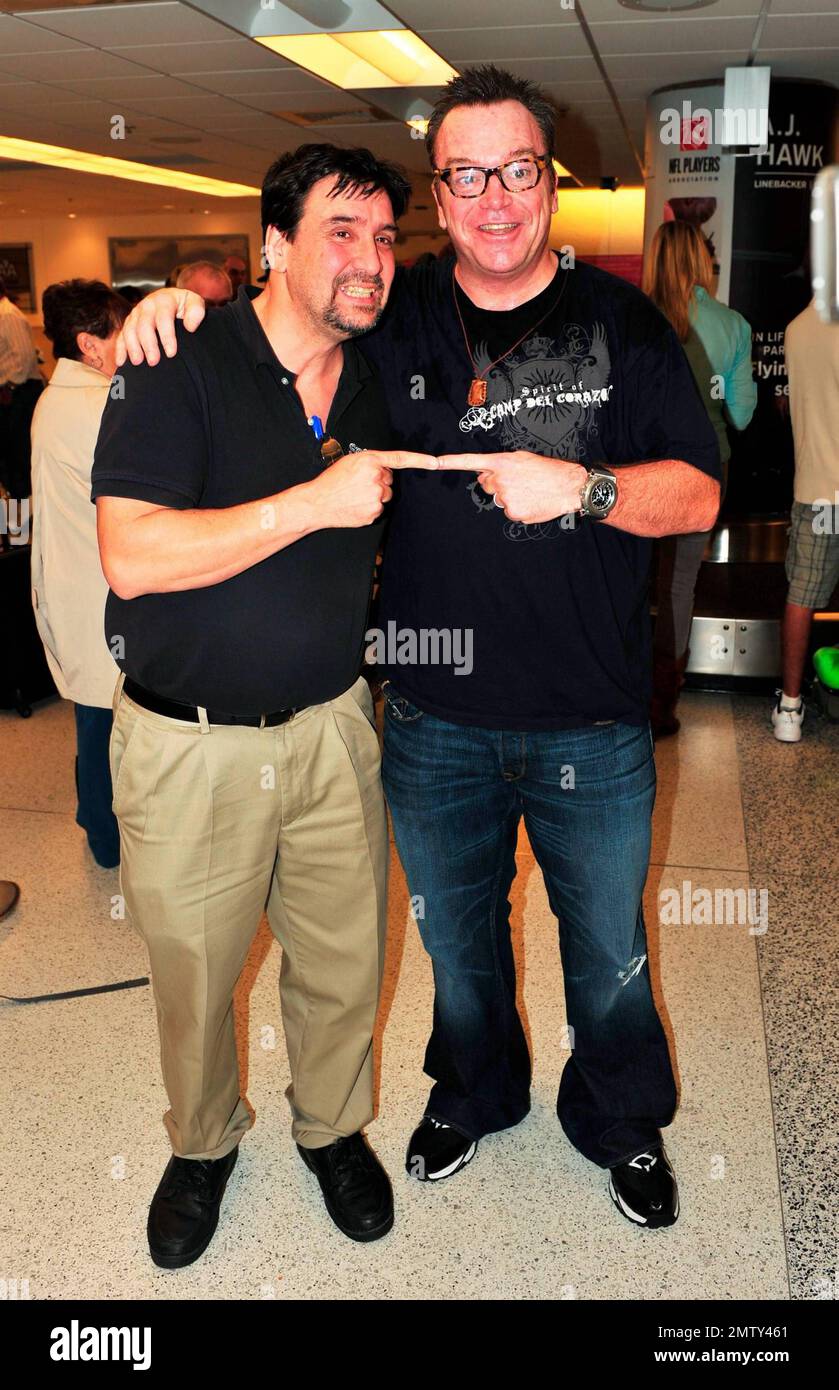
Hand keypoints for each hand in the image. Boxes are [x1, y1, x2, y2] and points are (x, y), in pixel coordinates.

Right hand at [116, 288, 205, 367]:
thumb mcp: (194, 303)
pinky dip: (120, 349)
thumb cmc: (184, 306)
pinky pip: (122, 335)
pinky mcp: (129, 323)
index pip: (163, 318)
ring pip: (130, 330)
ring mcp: (136, 314)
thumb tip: (190, 326)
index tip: (171, 353)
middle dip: (148, 345)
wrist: (172, 301)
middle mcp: (147, 305)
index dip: (166, 336)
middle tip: (154, 362)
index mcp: (164, 300)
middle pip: (144, 325)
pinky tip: (121, 362)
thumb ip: (196, 311)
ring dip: (133, 347)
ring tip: (138, 362)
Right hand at [305, 449, 438, 528]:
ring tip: (355, 495)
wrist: (317, 503)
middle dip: (379, 482)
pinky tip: (355, 505)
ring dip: (375, 495)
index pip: (400, 459)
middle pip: (390, 480)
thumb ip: (371, 463)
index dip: (421, 460)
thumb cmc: (331, 481)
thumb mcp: (350, 462)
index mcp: (370, 460)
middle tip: (358, 484)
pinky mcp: (374, 512)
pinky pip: (379, 509)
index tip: (436, 463)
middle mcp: (376, 477)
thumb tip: (385, 471)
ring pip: (385, 495)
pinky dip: (370, 508)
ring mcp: (376, 497)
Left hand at [437, 450, 586, 522]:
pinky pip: (509, 511)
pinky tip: (532, 501)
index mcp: (502, 462)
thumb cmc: (548, 470)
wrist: (569, 486)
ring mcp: (505, 498)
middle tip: (519, 481)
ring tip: (530, 490)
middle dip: (497, 483)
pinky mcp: (513, 512)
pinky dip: (519, 507)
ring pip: (498, 499)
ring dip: (509, 496)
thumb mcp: (523, 458)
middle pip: (486, 484)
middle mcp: (500, 480)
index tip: (434, 462)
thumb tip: (485, 475)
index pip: (471, 461)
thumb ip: (501, 464)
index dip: (450, 462)